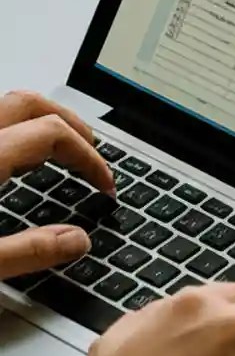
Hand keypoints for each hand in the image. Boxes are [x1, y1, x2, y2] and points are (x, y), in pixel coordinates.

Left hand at [0, 90, 114, 279]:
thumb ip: (29, 251)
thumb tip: (76, 242)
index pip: (52, 134)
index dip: (89, 158)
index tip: (104, 185)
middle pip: (30, 103)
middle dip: (71, 124)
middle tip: (92, 154)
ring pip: (5, 106)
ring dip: (40, 121)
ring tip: (58, 150)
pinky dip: (13, 133)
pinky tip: (13, 161)